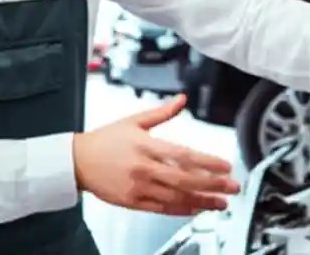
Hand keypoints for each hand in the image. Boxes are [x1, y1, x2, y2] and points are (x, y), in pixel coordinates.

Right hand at [74, 94, 240, 215]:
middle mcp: (144, 168)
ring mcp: (139, 187)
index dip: (207, 162)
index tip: (225, 166)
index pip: (184, 155)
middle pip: (185, 179)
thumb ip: (162, 112)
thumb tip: (182, 99)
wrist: (77, 162)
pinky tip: (196, 209)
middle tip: (232, 187)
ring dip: (202, 201)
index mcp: (146, 146)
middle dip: (212, 185)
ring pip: (176, 197)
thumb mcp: (133, 121)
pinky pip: (162, 208)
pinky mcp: (133, 202)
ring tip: (221, 203)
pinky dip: (181, 210)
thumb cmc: (105, 140)